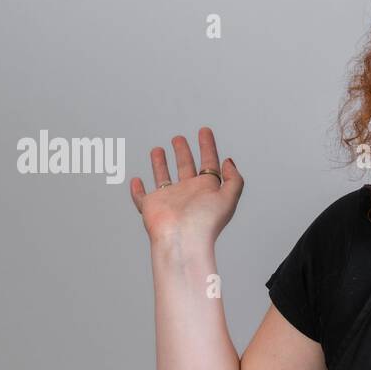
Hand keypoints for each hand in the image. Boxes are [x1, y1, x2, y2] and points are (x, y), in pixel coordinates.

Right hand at [130, 127, 243, 244]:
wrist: (183, 239)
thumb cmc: (206, 222)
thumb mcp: (229, 197)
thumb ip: (234, 179)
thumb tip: (228, 162)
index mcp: (206, 189)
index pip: (209, 163)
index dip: (208, 146)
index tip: (205, 130)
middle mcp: (187, 193)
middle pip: (185, 167)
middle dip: (183, 152)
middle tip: (179, 138)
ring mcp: (168, 199)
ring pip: (163, 177)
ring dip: (160, 164)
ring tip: (158, 149)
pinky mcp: (151, 206)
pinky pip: (141, 197)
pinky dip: (137, 190)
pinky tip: (136, 180)